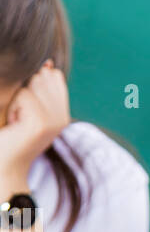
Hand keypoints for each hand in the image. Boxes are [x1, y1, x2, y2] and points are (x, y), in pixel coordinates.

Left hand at [0, 63, 70, 187]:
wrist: (5, 168)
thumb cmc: (9, 137)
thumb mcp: (28, 111)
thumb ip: (39, 89)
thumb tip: (48, 64)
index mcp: (62, 114)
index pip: (54, 76)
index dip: (34, 82)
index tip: (25, 108)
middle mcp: (62, 117)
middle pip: (43, 76)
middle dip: (24, 90)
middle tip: (19, 116)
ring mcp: (54, 121)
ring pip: (32, 84)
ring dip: (17, 99)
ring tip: (16, 121)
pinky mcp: (41, 123)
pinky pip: (24, 96)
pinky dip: (13, 107)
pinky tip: (14, 125)